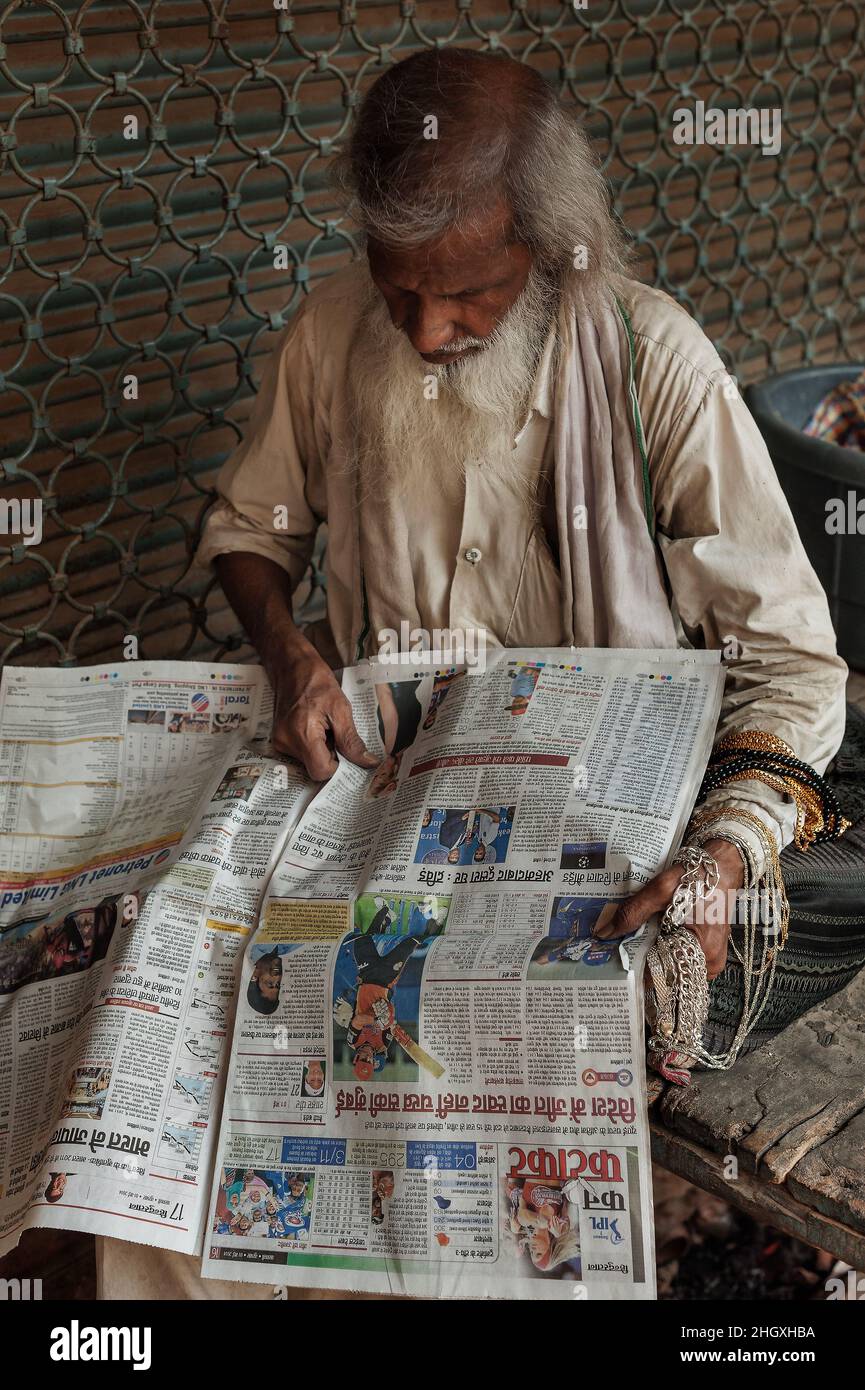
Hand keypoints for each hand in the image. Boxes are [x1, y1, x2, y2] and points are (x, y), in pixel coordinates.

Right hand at [270, 638, 377, 781]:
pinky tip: (316, 728)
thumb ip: (351, 741)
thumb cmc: (318, 683)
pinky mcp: (278, 740)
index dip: (338, 767)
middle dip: (331, 757)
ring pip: (308, 762)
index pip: (321, 771)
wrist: (292, 667)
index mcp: (302, 734)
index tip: (348, 754)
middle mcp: (286, 742)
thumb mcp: (341, 709)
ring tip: (325, 728)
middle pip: (314, 768)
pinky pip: (301, 754)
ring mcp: (279, 742)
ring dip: (322, 751)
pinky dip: (312, 746)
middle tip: (336, 736)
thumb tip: (368, 762)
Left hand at [594, 838, 743, 979]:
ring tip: (634, 941)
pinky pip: (682, 957)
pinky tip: (651, 937)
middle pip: (668, 972)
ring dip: (653, 955)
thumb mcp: (661, 890)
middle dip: (642, 961)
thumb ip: (633, 912)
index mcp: (703, 950)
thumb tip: (604, 933)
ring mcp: (711, 958)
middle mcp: (711, 961)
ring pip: (674, 966)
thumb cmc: (697, 877)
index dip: (637, 968)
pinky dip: (666, 949)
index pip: (663, 974)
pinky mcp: (708, 951)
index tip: (615, 962)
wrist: (722, 866)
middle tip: (620, 949)